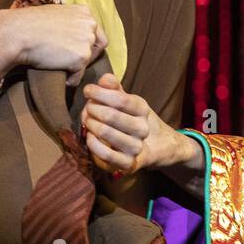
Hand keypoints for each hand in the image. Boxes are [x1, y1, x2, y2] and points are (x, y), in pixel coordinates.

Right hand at [6, 3, 107, 86]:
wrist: (16, 33)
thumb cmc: (29, 24)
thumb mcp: (54, 14)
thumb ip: (69, 21)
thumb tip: (73, 33)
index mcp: (84, 12)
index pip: (95, 31)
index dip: (86, 43)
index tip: (73, 49)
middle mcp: (90, 24)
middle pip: (97, 46)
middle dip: (85, 55)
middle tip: (68, 61)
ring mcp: (87, 40)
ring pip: (88, 61)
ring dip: (76, 66)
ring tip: (59, 66)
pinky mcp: (81, 57)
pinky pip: (79, 75)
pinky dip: (70, 79)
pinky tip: (58, 74)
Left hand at [79, 73, 198, 176]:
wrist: (155, 147)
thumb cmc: (133, 120)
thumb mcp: (128, 101)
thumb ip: (115, 89)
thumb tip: (104, 78)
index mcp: (143, 110)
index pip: (121, 99)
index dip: (100, 93)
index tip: (88, 90)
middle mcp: (142, 129)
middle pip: (111, 116)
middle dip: (93, 109)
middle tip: (87, 108)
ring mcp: (136, 148)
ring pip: (106, 134)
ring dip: (91, 124)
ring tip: (88, 121)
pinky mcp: (128, 164)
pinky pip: (106, 155)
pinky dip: (93, 144)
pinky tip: (90, 136)